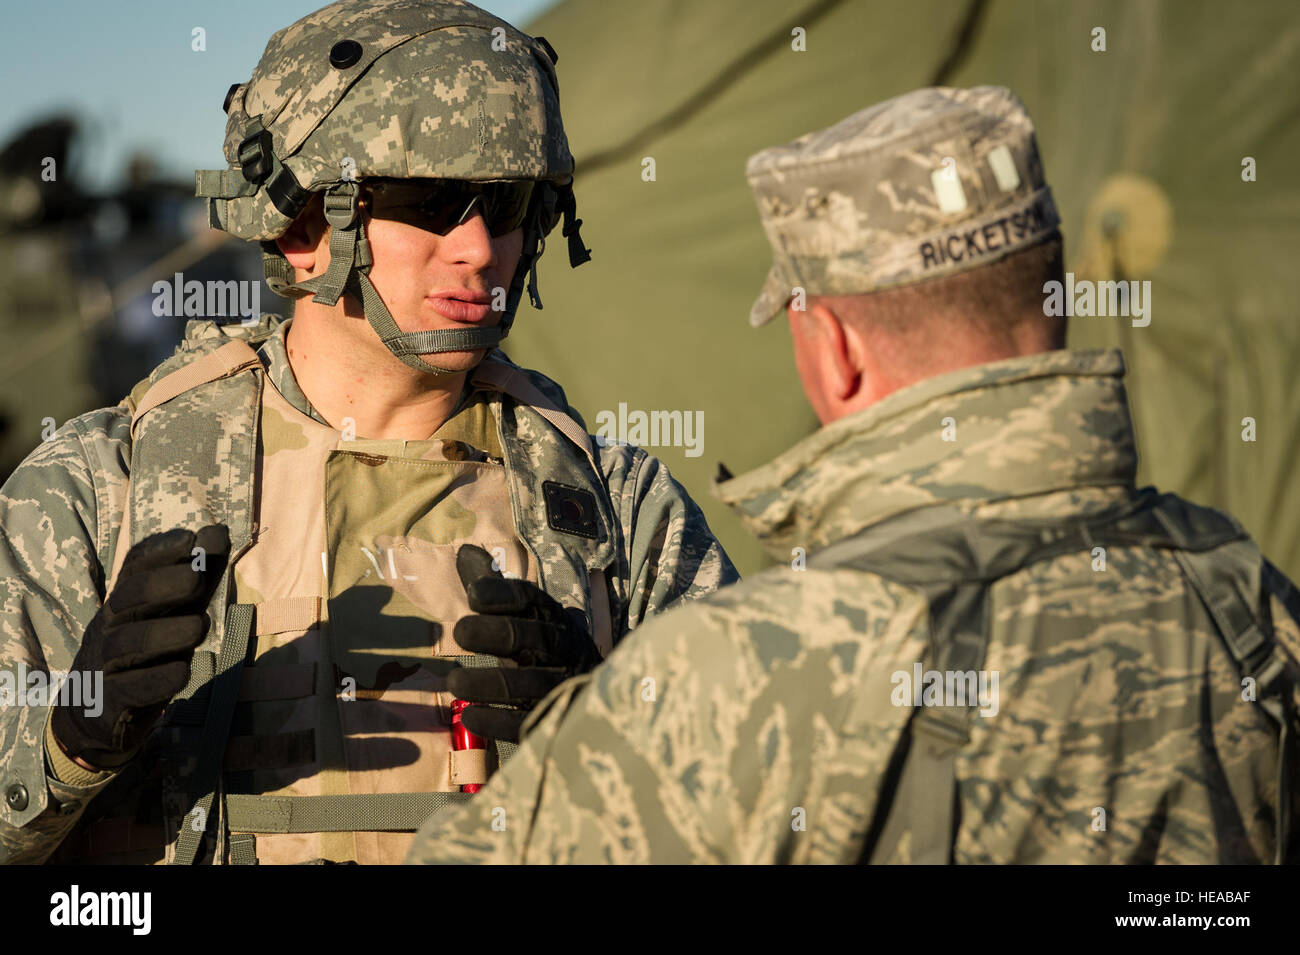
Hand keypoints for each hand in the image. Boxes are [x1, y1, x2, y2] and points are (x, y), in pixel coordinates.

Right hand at [50, 525, 229, 770]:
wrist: (96, 713)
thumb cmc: (144, 651)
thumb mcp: (169, 612)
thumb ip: (195, 579)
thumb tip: (218, 532)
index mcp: (125, 600)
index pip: (133, 567)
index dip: (159, 550)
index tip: (191, 538)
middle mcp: (111, 625)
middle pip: (127, 598)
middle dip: (160, 585)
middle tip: (195, 578)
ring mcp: (106, 662)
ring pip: (127, 643)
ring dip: (164, 633)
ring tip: (199, 627)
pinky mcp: (110, 699)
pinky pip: (129, 688)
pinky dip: (156, 680)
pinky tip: (182, 673)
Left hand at [447, 544, 599, 742]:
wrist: (595, 700)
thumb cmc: (542, 653)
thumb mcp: (523, 619)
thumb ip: (493, 590)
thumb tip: (466, 552)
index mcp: (554, 618)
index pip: (531, 600)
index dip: (503, 596)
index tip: (473, 596)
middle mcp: (565, 648)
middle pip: (531, 638)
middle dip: (493, 633)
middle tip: (459, 633)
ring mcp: (564, 687)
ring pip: (527, 683)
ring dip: (487, 682)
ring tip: (454, 682)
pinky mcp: (558, 721)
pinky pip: (527, 722)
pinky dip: (496, 721)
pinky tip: (470, 718)